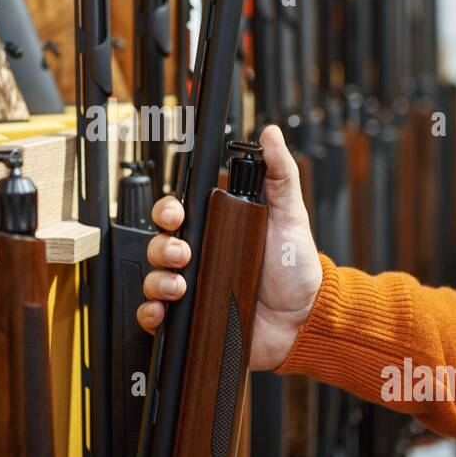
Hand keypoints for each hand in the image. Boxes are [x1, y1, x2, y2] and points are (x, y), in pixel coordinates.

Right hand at [137, 124, 322, 369]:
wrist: (304, 321)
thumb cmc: (295, 270)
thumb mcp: (290, 215)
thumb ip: (280, 174)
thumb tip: (271, 135)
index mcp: (216, 231)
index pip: (178, 215)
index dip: (169, 212)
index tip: (177, 215)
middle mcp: (200, 259)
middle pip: (159, 245)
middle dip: (162, 246)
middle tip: (182, 253)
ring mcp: (193, 290)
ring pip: (154, 278)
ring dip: (158, 280)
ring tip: (180, 285)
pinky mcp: (192, 319)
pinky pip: (156, 316)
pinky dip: (151, 313)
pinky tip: (164, 310)